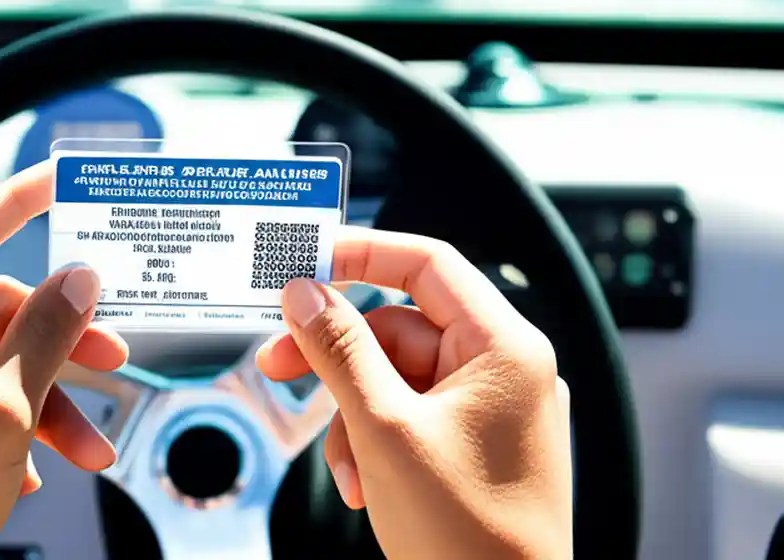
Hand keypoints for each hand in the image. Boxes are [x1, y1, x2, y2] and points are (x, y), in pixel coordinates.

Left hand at [0, 161, 127, 559]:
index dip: (16, 199)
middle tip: (113, 361)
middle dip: (56, 341)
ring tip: (89, 446)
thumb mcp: (5, 413)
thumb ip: (46, 335)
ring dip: (44, 399)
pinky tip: (37, 465)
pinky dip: (10, 422)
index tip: (60, 178)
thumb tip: (79, 279)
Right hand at [257, 227, 571, 559]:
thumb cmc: (468, 536)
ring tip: (347, 468)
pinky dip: (376, 440)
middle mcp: (506, 370)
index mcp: (505, 348)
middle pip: (399, 326)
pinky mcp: (477, 445)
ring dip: (354, 416)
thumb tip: (305, 293)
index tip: (303, 260)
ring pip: (396, 378)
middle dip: (339, 358)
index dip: (361, 253)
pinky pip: (411, 415)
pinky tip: (364, 483)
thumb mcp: (385, 430)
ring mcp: (493, 410)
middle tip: (277, 365)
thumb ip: (340, 351)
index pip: (428, 264)